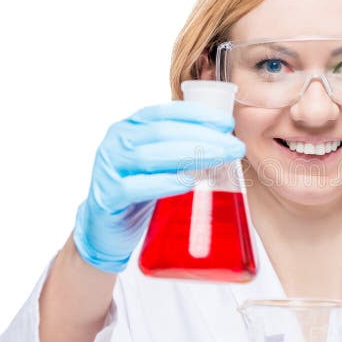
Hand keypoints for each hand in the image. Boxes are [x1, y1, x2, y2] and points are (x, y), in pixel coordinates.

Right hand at [73, 101, 244, 271]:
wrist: (107, 229)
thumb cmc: (141, 189)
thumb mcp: (160, 162)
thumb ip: (182, 146)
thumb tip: (226, 137)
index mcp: (132, 127)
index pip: (165, 112)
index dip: (198, 115)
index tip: (227, 124)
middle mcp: (117, 141)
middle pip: (163, 133)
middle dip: (203, 137)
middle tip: (234, 147)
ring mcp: (109, 168)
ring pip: (149, 156)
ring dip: (189, 156)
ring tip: (220, 159)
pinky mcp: (107, 197)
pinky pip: (134, 188)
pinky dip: (163, 184)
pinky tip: (187, 184)